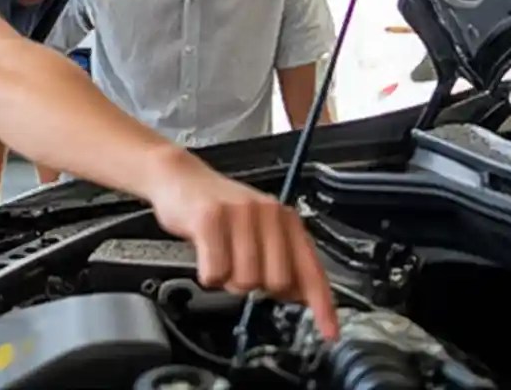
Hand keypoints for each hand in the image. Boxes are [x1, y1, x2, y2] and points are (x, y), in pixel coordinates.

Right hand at [148, 152, 339, 339]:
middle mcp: (269, 214)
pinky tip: (205, 255)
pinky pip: (216, 273)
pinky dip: (208, 274)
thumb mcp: (260, 230)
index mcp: (286, 220)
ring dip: (228, 279)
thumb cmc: (221, 210)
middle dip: (256, 285)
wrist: (180, 178)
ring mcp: (240, 215)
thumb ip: (283, 259)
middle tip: (238, 264)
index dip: (322, 305)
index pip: (311, 269)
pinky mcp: (210, 218)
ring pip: (246, 281)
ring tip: (220, 255)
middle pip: (277, 282)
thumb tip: (301, 295)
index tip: (329, 332)